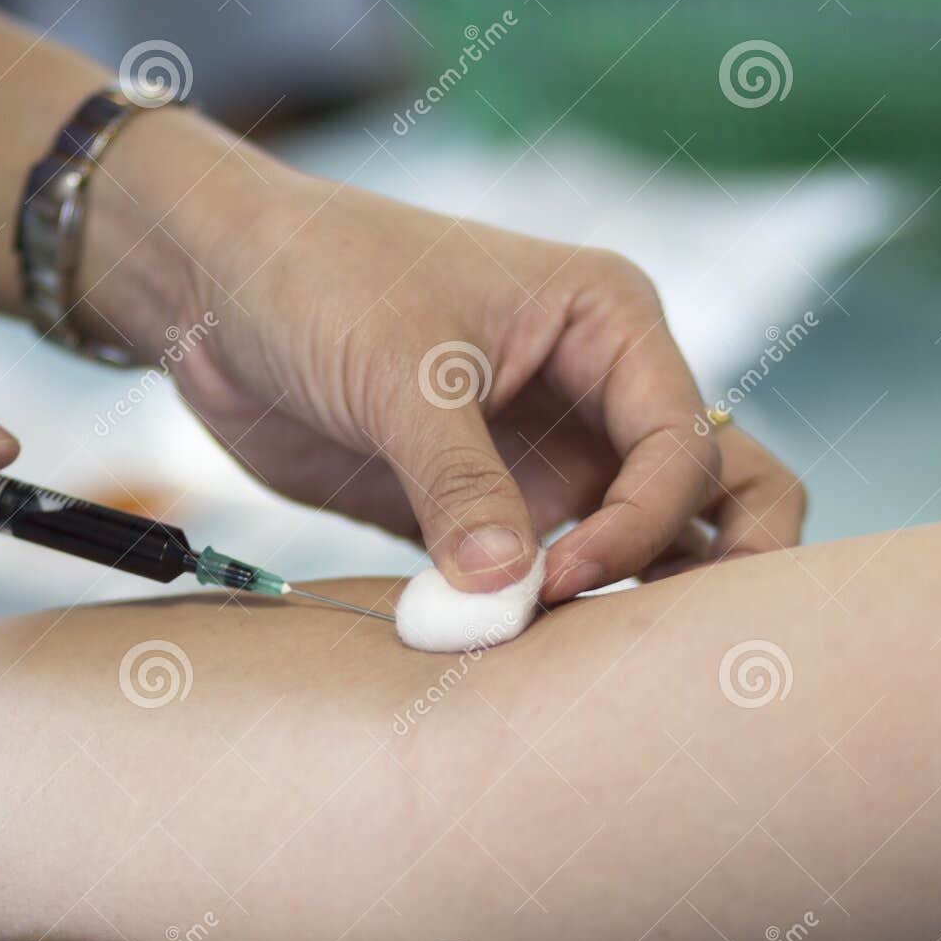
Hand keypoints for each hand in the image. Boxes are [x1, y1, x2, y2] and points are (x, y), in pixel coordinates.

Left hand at [80, 111, 802, 600]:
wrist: (217, 294)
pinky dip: (538, 615)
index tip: (561, 578)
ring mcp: (544, 457)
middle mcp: (595, 394)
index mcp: (608, 324)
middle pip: (718, 486)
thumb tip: (508, 595)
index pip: (681, 443)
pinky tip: (509, 650)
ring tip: (594, 662)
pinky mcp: (484, 509)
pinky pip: (541, 574)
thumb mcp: (398, 369)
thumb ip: (458, 482)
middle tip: (685, 643)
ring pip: (641, 541)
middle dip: (724, 562)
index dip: (640, 523)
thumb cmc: (315, 278)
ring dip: (630, 599)